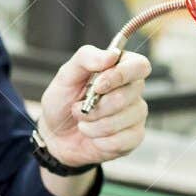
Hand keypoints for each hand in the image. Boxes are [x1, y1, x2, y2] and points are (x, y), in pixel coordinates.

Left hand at [38, 44, 150, 166]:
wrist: (55, 134)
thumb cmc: (63, 101)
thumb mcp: (66, 75)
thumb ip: (86, 58)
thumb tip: (111, 55)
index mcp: (120, 69)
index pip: (139, 65)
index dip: (120, 75)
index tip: (98, 86)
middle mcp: (133, 90)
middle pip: (128, 95)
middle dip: (97, 106)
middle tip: (79, 108)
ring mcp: (136, 115)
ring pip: (122, 120)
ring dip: (94, 125)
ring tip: (83, 123)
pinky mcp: (133, 138)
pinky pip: (121, 141)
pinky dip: (99, 141)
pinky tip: (93, 137)